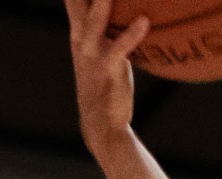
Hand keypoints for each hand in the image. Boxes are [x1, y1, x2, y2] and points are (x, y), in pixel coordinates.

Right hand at [66, 0, 148, 149]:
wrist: (101, 123)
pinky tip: (144, 20)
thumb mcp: (105, 51)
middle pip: (78, 0)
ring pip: (95, 19)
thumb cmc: (108, 84)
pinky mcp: (107, 69)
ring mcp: (91, 53)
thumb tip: (132, 10)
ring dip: (104, 0)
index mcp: (78, 30)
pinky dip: (131, 34)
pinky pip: (120, 48)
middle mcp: (79, 38)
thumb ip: (110, 29)